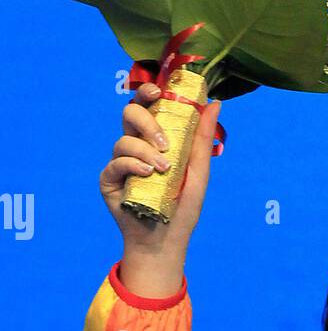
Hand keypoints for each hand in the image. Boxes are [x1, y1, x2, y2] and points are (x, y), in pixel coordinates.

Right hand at [100, 81, 221, 254]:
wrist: (166, 240)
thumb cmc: (183, 206)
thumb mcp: (198, 171)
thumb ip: (202, 137)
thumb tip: (215, 103)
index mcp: (155, 138)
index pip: (147, 105)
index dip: (148, 92)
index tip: (158, 90)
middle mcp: (135, 145)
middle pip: (129, 113)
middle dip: (146, 120)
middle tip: (164, 142)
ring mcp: (121, 162)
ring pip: (123, 139)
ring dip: (145, 151)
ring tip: (163, 170)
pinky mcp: (109, 180)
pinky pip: (116, 162)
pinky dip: (133, 165)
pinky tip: (147, 174)